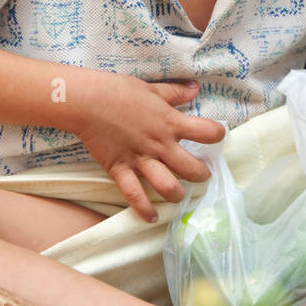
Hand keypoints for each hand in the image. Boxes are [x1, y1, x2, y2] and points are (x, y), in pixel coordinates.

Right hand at [71, 73, 224, 221]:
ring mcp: (140, 159)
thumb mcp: (152, 89)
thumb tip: (196, 88)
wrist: (87, 101)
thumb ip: (175, 92)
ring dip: (177, 194)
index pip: (206, 132)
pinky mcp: (120, 169)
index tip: (218, 136)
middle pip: (191, 168)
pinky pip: (134, 195)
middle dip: (201, 174)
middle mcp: (159, 144)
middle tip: (201, 174)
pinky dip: (144, 209)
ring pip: (167, 186)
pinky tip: (153, 217)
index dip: (217, 135)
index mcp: (170, 122)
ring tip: (179, 194)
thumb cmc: (119, 90)